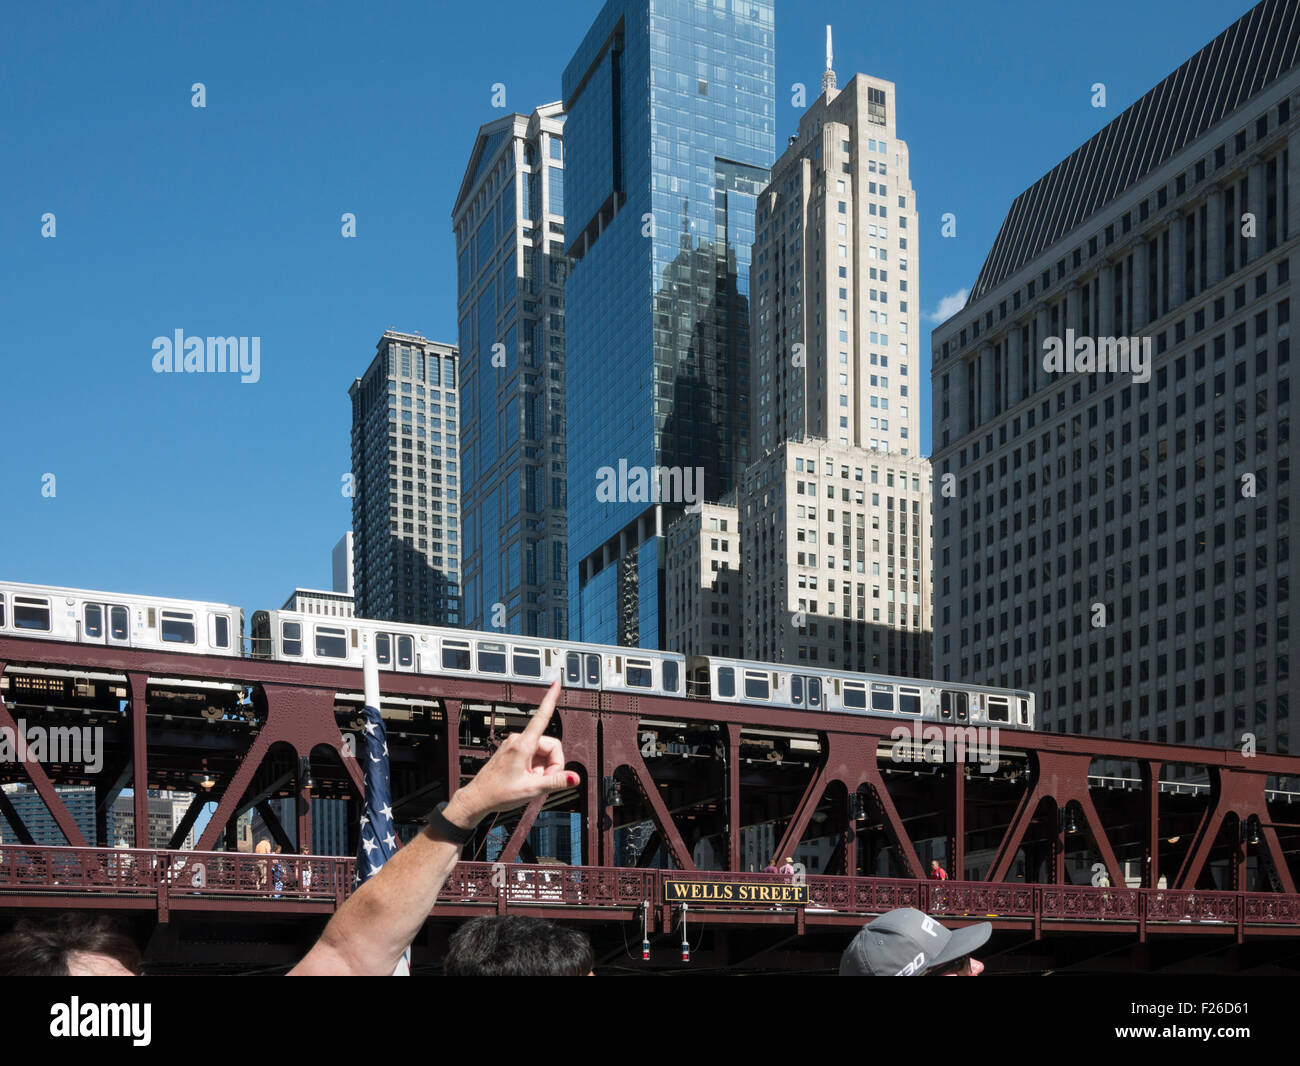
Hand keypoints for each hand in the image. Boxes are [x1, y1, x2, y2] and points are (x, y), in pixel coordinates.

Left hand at [446, 681, 576, 824]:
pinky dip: (535, 767)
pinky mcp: (513, 751)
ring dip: (543, 767)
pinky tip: (526, 778)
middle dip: (552, 764)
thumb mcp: (531, 789)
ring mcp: (515, 745)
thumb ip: (556, 782)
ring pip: (543, 751)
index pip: (541, 717)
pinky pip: (534, 755)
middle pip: (550, 745)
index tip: (556, 684)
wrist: (478, 798)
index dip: (551, 699)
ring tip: (530, 781)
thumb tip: (575, 777)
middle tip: (541, 781)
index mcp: (522, 745)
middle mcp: (518, 740)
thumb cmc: (498, 793)